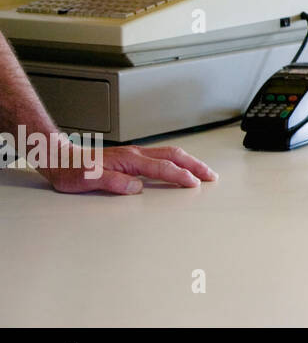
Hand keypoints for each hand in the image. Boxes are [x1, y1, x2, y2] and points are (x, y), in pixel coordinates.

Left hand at [40, 143, 217, 194]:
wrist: (60, 160)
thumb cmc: (73, 171)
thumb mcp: (88, 181)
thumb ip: (114, 183)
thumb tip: (137, 188)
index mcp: (129, 160)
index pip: (162, 167)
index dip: (180, 176)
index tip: (194, 184)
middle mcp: (135, 154)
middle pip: (174, 156)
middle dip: (195, 165)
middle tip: (211, 175)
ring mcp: (135, 154)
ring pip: (170, 154)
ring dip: (189, 162)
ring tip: (202, 171)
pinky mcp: (132, 157)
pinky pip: (162, 156)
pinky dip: (178, 161)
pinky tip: (180, 167)